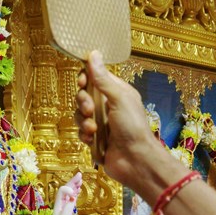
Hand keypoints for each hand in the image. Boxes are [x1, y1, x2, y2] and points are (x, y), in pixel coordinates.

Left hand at [52, 171, 81, 214]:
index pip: (61, 191)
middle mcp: (60, 204)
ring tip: (80, 179)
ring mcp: (63, 208)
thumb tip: (72, 197)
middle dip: (72, 182)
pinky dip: (74, 193)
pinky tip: (78, 190)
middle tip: (80, 174)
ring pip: (68, 194)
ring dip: (74, 186)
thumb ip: (68, 207)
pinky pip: (70, 199)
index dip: (68, 189)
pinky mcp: (66, 212)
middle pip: (65, 190)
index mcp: (57, 205)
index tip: (75, 194)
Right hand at [75, 50, 168, 189]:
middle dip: (83, 102)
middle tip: (90, 110)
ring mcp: (100, 122)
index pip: (95, 77)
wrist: (136, 160)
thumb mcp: (119, 98)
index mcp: (116, 92)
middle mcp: (107, 106)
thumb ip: (103, 78)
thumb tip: (93, 54)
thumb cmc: (133, 126)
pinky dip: (84, 134)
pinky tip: (92, 139)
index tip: (83, 82)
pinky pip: (80, 131)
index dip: (85, 78)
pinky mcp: (94, 138)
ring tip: (94, 129)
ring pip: (79, 114)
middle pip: (83, 95)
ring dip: (84, 121)